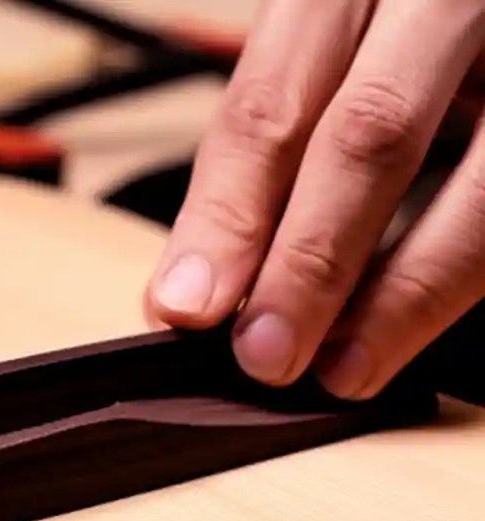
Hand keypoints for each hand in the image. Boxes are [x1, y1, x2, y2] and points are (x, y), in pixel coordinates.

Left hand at [145, 0, 483, 398]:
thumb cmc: (401, 25)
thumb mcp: (334, 43)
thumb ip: (280, 134)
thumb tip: (205, 275)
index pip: (271, 99)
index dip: (227, 212)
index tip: (187, 304)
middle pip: (368, 133)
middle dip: (308, 260)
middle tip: (263, 353)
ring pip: (477, 184)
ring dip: (401, 293)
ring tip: (343, 364)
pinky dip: (461, 272)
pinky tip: (409, 318)